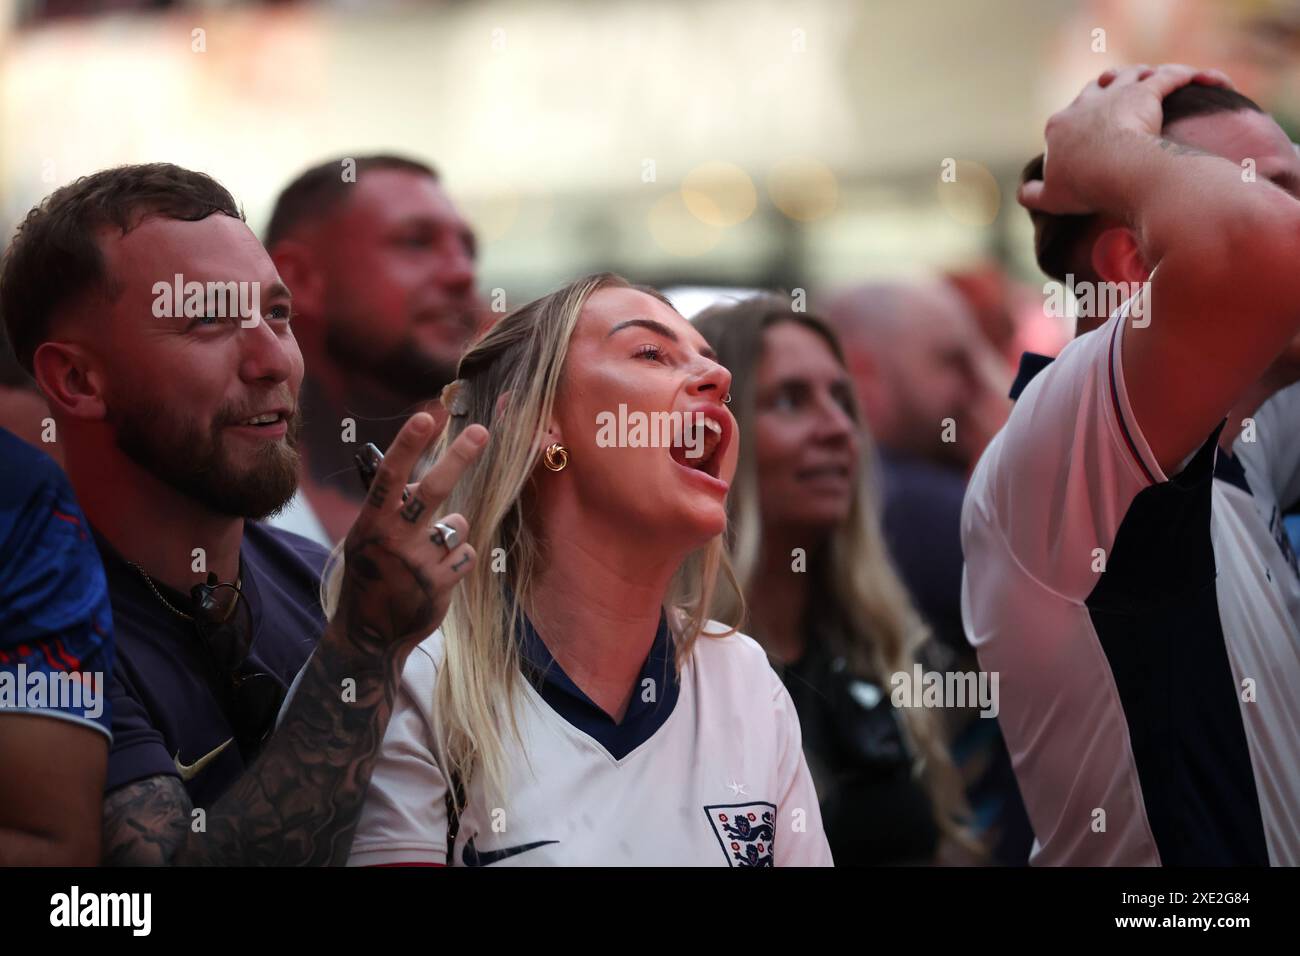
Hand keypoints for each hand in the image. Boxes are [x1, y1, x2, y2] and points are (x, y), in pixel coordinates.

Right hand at [333, 412, 487, 658]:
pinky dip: (458, 559)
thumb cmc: (372, 573)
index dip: (408, 445)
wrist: (370, 633)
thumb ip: (393, 510)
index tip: (427, 416)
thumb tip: (425, 478)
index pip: (391, 475)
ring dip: (452, 533)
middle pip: (433, 490)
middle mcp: (393, 538)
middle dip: (458, 457)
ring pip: (458, 524)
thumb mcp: (368, 538)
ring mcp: (417, 562)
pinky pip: (467, 553)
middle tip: (481, 431)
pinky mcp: (438, 584)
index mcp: (372, 521)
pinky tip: (437, 574)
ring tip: (429, 553)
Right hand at [1019, 64, 1233, 215]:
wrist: (1111, 172)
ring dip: (1143, 77)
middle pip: (1099, 86)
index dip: (1080, 119)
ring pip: (1132, 74)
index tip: (1091, 132)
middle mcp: (1085, 103)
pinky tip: (1208, 82)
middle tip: (1122, 98)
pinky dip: (1189, 76)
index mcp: (1059, 126)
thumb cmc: (1082, 186)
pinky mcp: (1146, 92)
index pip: (1068, 115)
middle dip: (1109, 89)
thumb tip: (1023, 193)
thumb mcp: (1050, 198)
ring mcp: (1117, 95)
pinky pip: (1171, 76)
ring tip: (1155, 84)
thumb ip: (1033, 194)